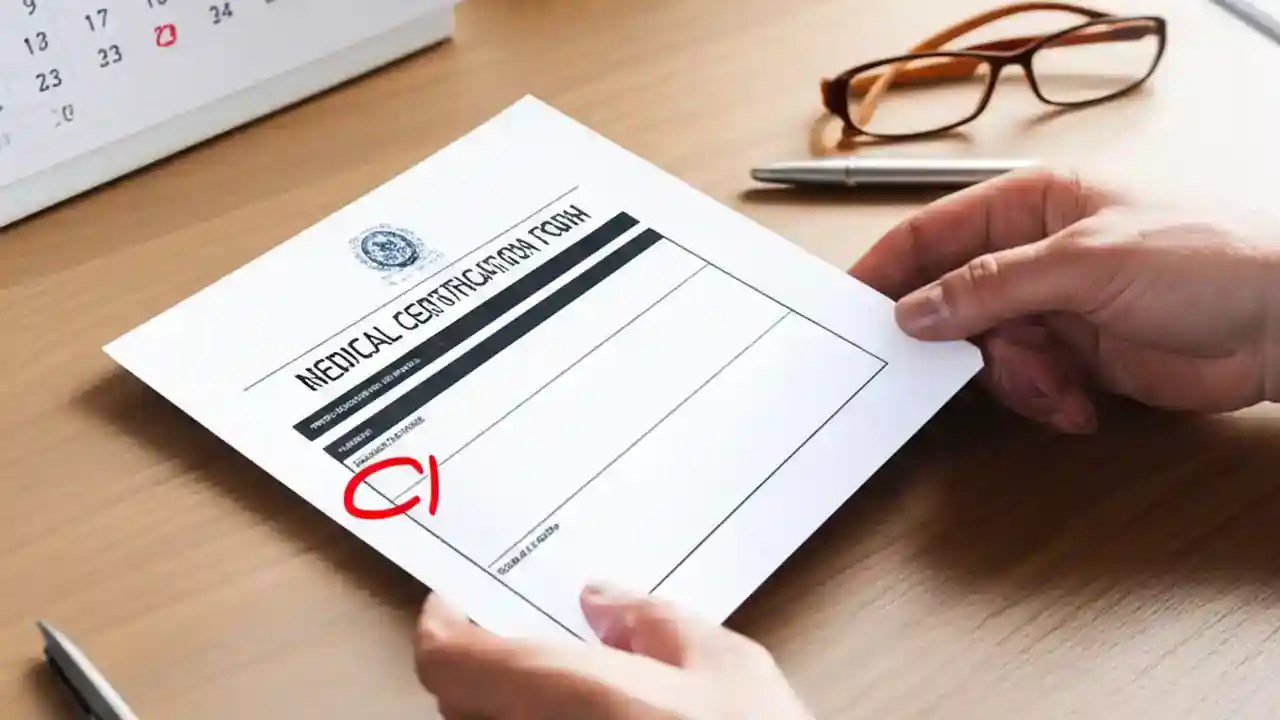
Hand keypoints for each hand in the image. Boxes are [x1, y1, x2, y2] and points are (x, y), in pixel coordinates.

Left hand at [414, 586, 811, 719]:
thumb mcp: (728, 666)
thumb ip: (653, 622)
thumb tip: (606, 603)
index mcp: (572, 695)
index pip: (448, 659)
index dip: (443, 623)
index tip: (458, 602)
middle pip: (459, 702)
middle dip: (483, 663)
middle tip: (526, 639)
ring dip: (510, 707)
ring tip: (573, 692)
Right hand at [851, 169, 1279, 431]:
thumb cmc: (1209, 261)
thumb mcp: (1083, 262)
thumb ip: (989, 287)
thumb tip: (916, 309)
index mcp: (1032, 203)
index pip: (933, 232)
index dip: (888, 269)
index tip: (851, 307)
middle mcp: (1037, 254)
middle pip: (954, 302)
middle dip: (961, 342)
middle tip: (967, 364)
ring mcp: (1056, 308)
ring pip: (988, 354)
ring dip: (1018, 380)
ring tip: (1061, 384)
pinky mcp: (1078, 358)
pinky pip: (1028, 385)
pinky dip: (1048, 400)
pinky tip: (1084, 402)